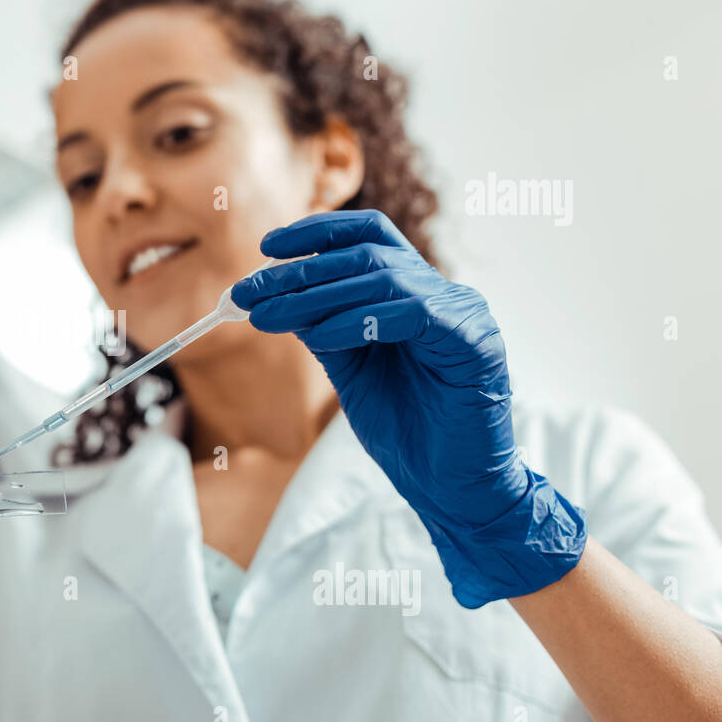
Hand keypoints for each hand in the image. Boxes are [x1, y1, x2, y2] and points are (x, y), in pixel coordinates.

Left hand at [231, 210, 584, 607]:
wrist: (451, 488)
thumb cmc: (407, 432)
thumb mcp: (351, 368)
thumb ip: (324, 327)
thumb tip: (272, 294)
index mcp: (417, 294)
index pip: (370, 238)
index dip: (319, 232)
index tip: (267, 246)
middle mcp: (445, 295)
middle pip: (366, 256)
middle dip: (299, 271)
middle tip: (246, 292)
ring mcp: (464, 314)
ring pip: (382, 278)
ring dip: (314, 295)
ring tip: (266, 315)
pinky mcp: (475, 341)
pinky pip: (410, 313)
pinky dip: (357, 320)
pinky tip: (319, 335)